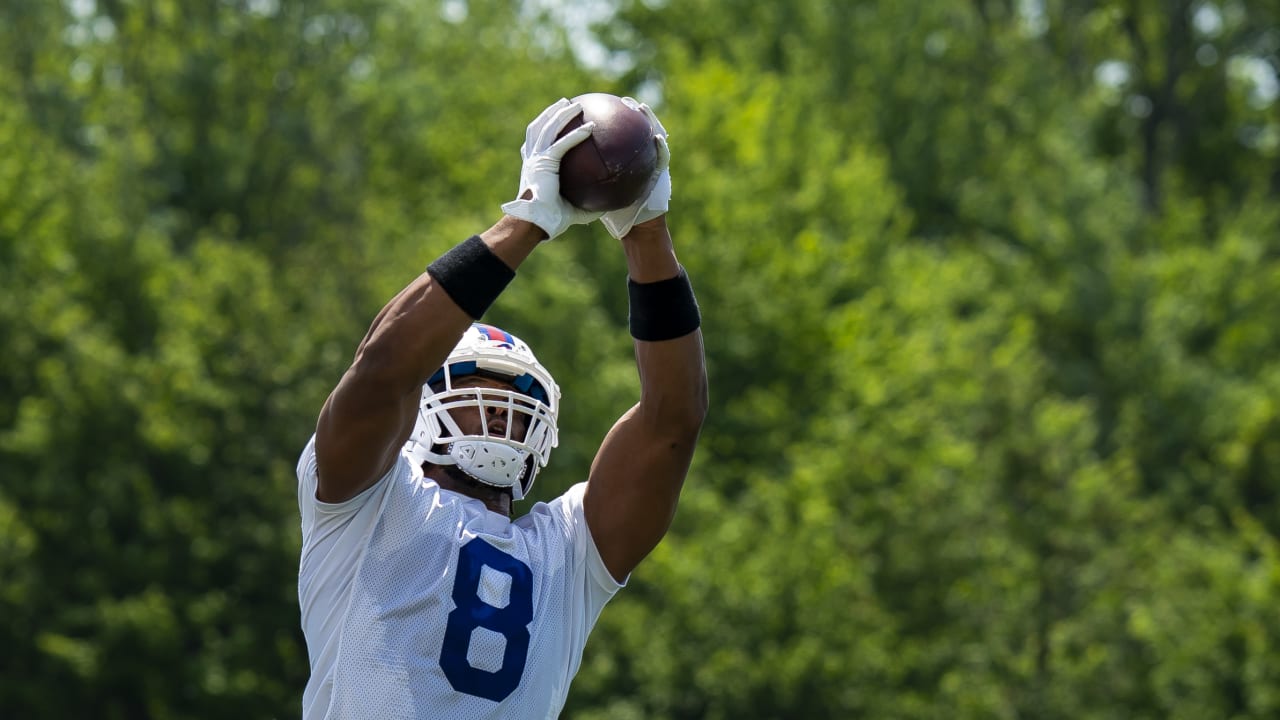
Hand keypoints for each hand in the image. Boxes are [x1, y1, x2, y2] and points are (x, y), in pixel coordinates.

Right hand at [501, 98, 603, 239]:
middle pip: (539, 127)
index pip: (536, 143)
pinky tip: (590, 128)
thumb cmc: (551, 221)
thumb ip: (589, 204)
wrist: (535, 223)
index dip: (543, 128)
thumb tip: (609, 205)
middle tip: (566, 104)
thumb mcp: (573, 209)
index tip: (554, 121)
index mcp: (533, 167)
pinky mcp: (543, 163)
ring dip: (561, 114)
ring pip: (548, 128)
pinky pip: (562, 144)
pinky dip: (576, 134)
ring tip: (574, 105)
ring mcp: (535, 159)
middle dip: (551, 113)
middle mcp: (532, 159)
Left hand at [601, 98, 670, 239]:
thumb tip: (562, 164)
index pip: (622, 136)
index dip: (616, 120)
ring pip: (656, 137)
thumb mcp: (598, 192)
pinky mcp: (663, 174)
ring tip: (643, 109)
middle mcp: (641, 159)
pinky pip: (663, 158)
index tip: (606, 107)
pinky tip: (659, 138)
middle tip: (625, 101)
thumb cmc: (615, 214)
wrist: (636, 229)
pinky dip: (662, 148)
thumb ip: (589, 177)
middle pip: (639, 131)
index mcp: (626, 160)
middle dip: (634, 113)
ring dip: (652, 122)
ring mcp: (653, 164)